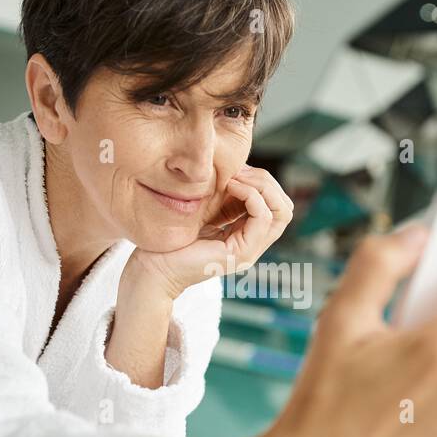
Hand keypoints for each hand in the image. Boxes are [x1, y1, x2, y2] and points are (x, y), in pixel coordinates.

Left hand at [125, 165, 293, 298]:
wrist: (153, 267)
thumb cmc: (170, 239)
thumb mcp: (203, 210)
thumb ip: (222, 197)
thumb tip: (237, 168)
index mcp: (245, 235)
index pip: (276, 205)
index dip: (262, 181)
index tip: (236, 169)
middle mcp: (252, 245)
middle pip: (284, 207)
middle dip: (266, 182)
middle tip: (239, 171)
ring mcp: (249, 251)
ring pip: (281, 211)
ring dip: (261, 186)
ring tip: (235, 178)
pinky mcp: (240, 254)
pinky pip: (262, 218)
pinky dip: (251, 195)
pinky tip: (230, 186)